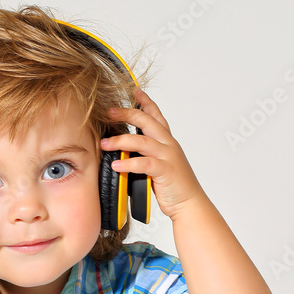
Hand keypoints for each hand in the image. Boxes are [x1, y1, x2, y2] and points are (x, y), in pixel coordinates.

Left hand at [101, 88, 205, 220]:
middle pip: (146, 121)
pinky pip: (144, 163)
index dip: (145, 102)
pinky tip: (116, 164)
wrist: (189, 203)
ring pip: (142, 141)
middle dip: (126, 114)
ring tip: (104, 143)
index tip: (134, 91)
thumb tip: (123, 148)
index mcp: (167, 141)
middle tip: (109, 112)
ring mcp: (168, 156)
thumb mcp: (158, 163)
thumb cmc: (173, 184)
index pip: (156, 115)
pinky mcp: (165, 171)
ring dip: (120, 141)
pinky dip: (128, 163)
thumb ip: (145, 153)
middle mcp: (168, 145)